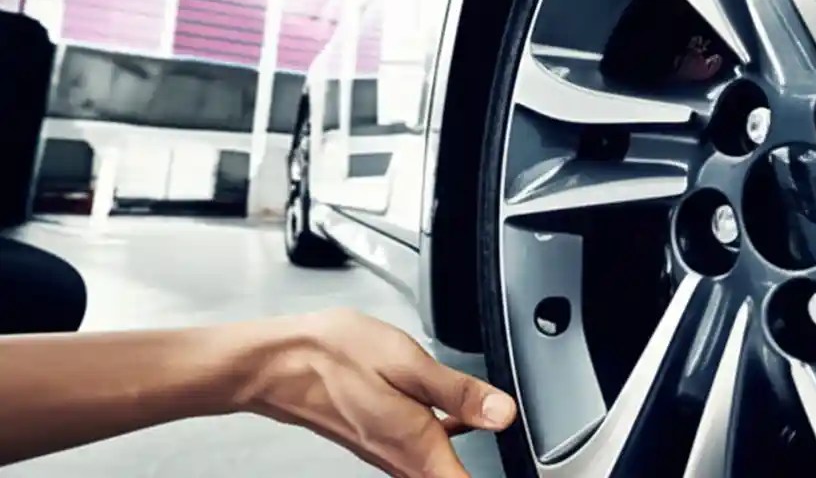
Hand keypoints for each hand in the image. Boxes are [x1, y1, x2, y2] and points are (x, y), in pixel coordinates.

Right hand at [234, 308, 515, 477]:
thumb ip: (459, 392)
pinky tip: (457, 420)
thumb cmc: (335, 357)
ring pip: (439, 470)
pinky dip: (446, 445)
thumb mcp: (408, 363)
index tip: (525, 470)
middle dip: (477, 470)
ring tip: (491, 436)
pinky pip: (424, 455)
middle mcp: (404, 460)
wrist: (282, 364)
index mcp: (419, 445)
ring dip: (462, 463)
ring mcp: (390, 455)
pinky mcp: (381, 443)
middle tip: (513, 454)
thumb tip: (503, 414)